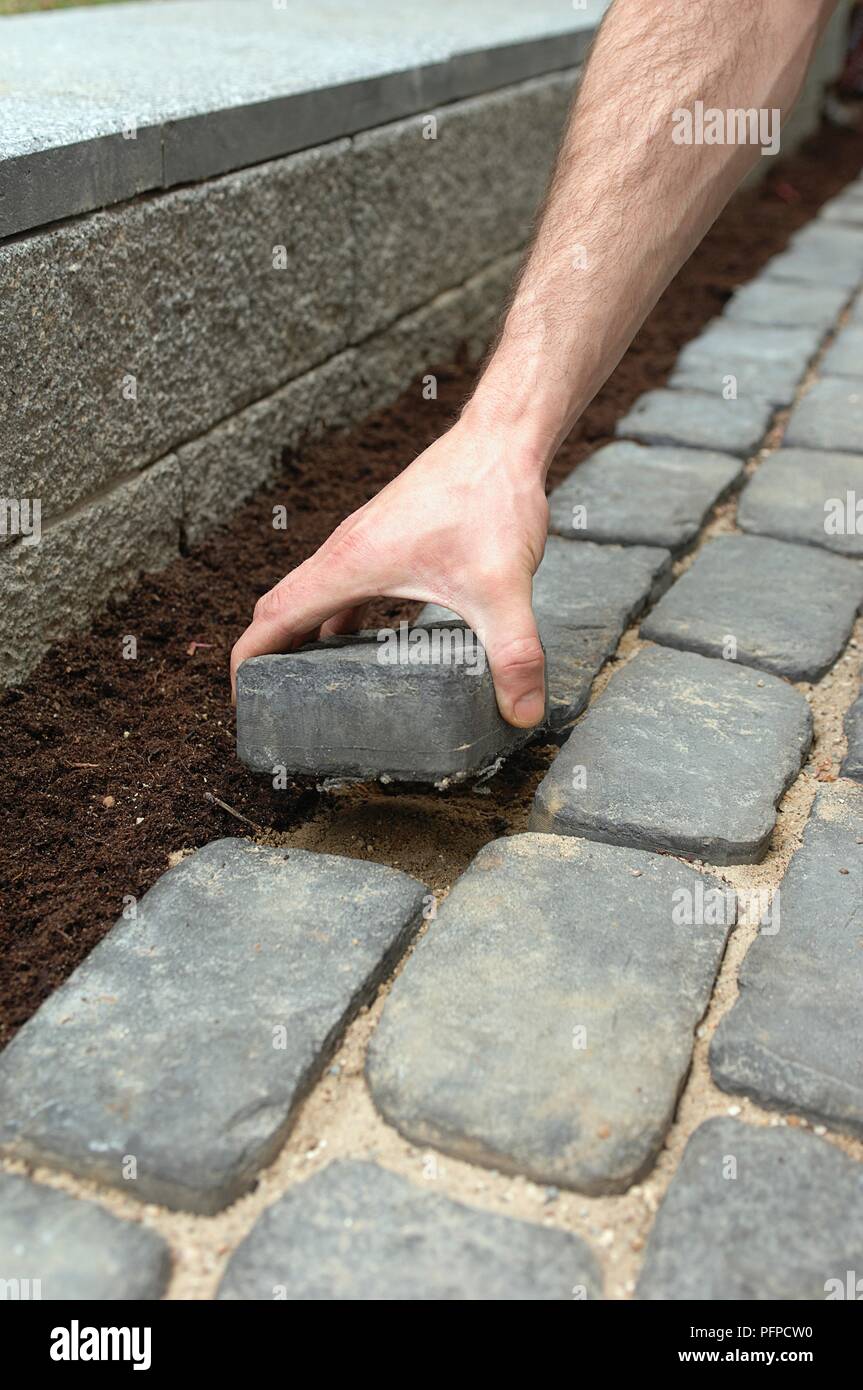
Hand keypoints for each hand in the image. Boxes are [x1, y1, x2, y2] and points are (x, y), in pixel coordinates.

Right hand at [230, 417, 549, 727]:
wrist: (503, 440)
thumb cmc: (489, 498)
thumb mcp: (504, 588)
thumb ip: (515, 654)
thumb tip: (523, 713)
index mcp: (349, 566)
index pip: (273, 618)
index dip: (248, 664)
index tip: (244, 703)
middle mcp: (345, 552)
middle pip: (284, 609)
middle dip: (270, 659)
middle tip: (276, 708)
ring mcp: (365, 543)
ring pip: (315, 597)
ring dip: (305, 639)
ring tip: (315, 687)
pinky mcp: (390, 539)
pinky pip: (346, 586)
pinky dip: (340, 620)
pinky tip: (368, 644)